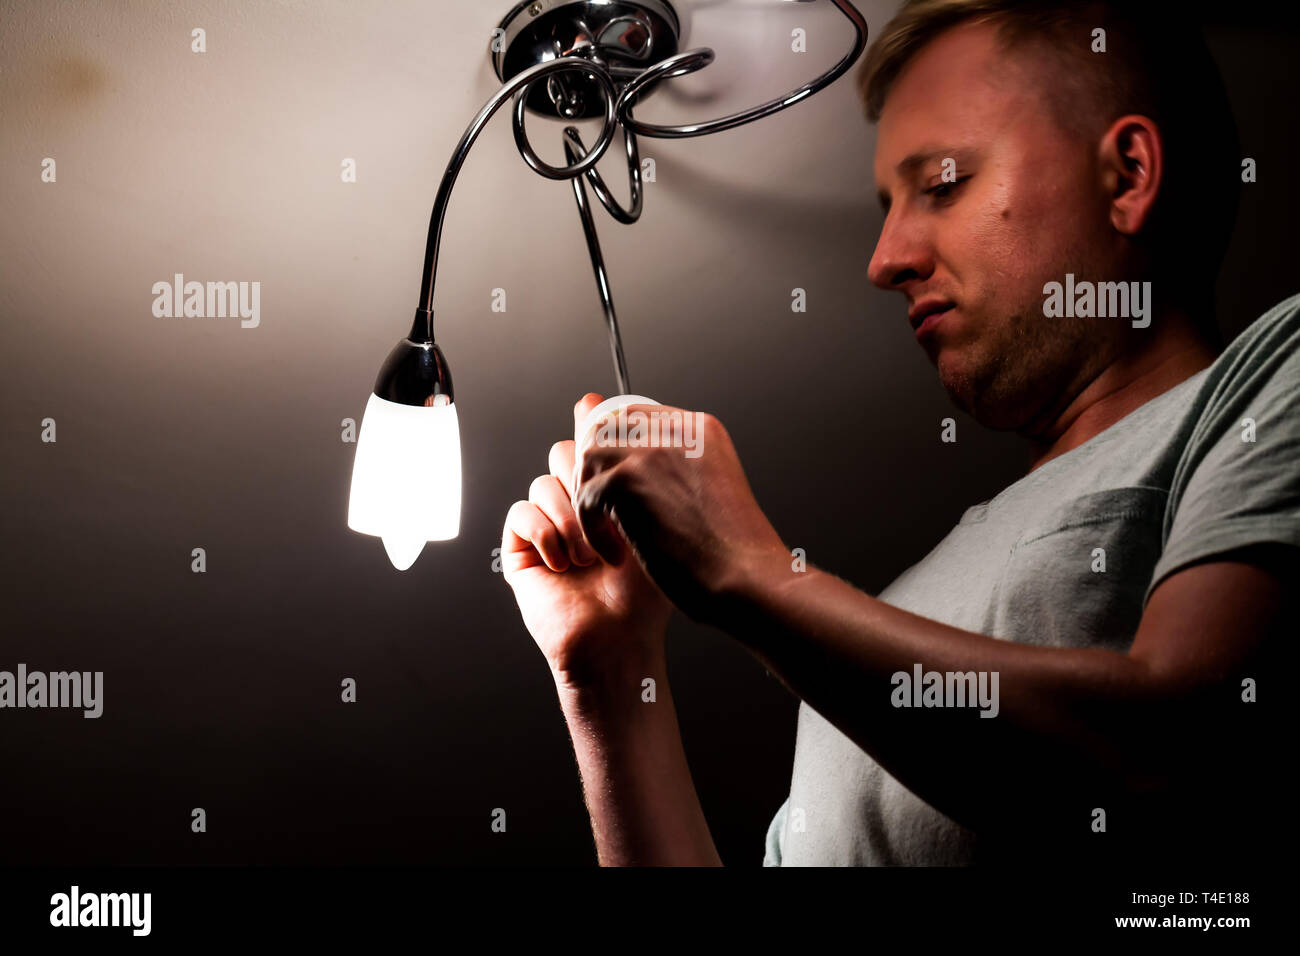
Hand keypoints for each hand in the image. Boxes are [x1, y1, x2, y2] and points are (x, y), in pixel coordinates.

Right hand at [502, 393, 672, 687]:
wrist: (621, 638)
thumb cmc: (644, 590)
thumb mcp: (649, 518)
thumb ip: (630, 465)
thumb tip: (612, 408)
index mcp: (606, 493)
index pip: (591, 445)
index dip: (593, 438)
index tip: (601, 429)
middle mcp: (575, 505)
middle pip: (563, 453)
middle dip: (585, 480)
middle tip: (606, 512)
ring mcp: (546, 526)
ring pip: (543, 483)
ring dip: (571, 518)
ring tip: (592, 556)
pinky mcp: (520, 548)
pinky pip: (521, 512)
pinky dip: (545, 534)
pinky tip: (565, 563)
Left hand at [573, 398, 787, 624]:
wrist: (747, 579)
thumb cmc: (735, 556)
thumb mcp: (712, 494)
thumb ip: (679, 474)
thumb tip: (637, 480)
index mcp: (702, 431)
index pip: (637, 417)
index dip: (616, 449)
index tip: (613, 487)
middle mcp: (678, 431)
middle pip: (608, 426)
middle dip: (596, 467)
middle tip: (599, 508)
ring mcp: (652, 452)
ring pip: (591, 456)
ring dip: (591, 498)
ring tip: (609, 534)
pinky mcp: (629, 479)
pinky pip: (586, 495)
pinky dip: (592, 531)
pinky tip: (616, 556)